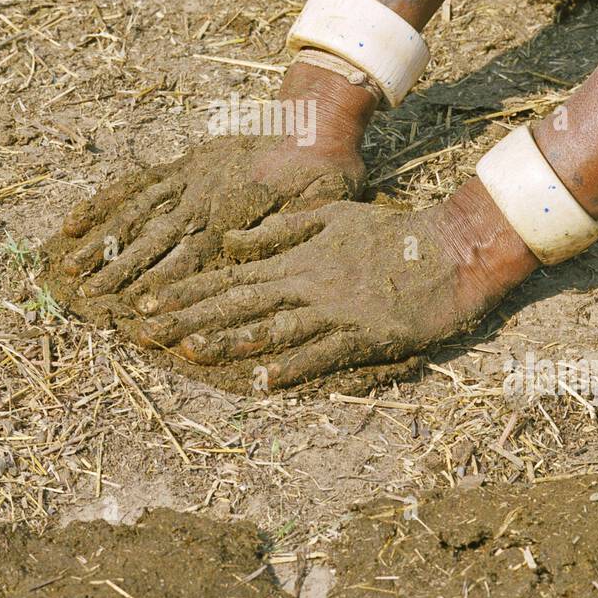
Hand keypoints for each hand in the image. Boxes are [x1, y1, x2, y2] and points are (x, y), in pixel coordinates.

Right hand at [52, 63, 375, 301]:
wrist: (317, 116)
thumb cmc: (327, 168)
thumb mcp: (325, 200)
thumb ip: (288, 225)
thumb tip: (245, 247)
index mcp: (237, 208)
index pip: (192, 252)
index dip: (164, 281)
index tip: (138, 308)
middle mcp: (204, 193)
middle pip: (154, 235)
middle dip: (120, 270)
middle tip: (89, 299)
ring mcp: (189, 176)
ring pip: (136, 210)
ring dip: (103, 241)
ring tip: (72, 270)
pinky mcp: (182, 164)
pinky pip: (137, 183)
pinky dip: (104, 202)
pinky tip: (74, 222)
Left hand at [133, 181, 537, 388]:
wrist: (450, 250)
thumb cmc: (390, 233)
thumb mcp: (331, 216)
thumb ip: (280, 229)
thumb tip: (229, 239)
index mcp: (297, 258)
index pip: (232, 275)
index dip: (188, 291)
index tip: (150, 304)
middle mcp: (308, 284)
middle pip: (240, 303)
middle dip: (191, 318)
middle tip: (147, 333)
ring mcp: (336, 310)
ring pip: (273, 328)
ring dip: (230, 340)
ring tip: (189, 350)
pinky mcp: (365, 334)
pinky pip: (322, 354)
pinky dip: (292, 366)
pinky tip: (263, 380)